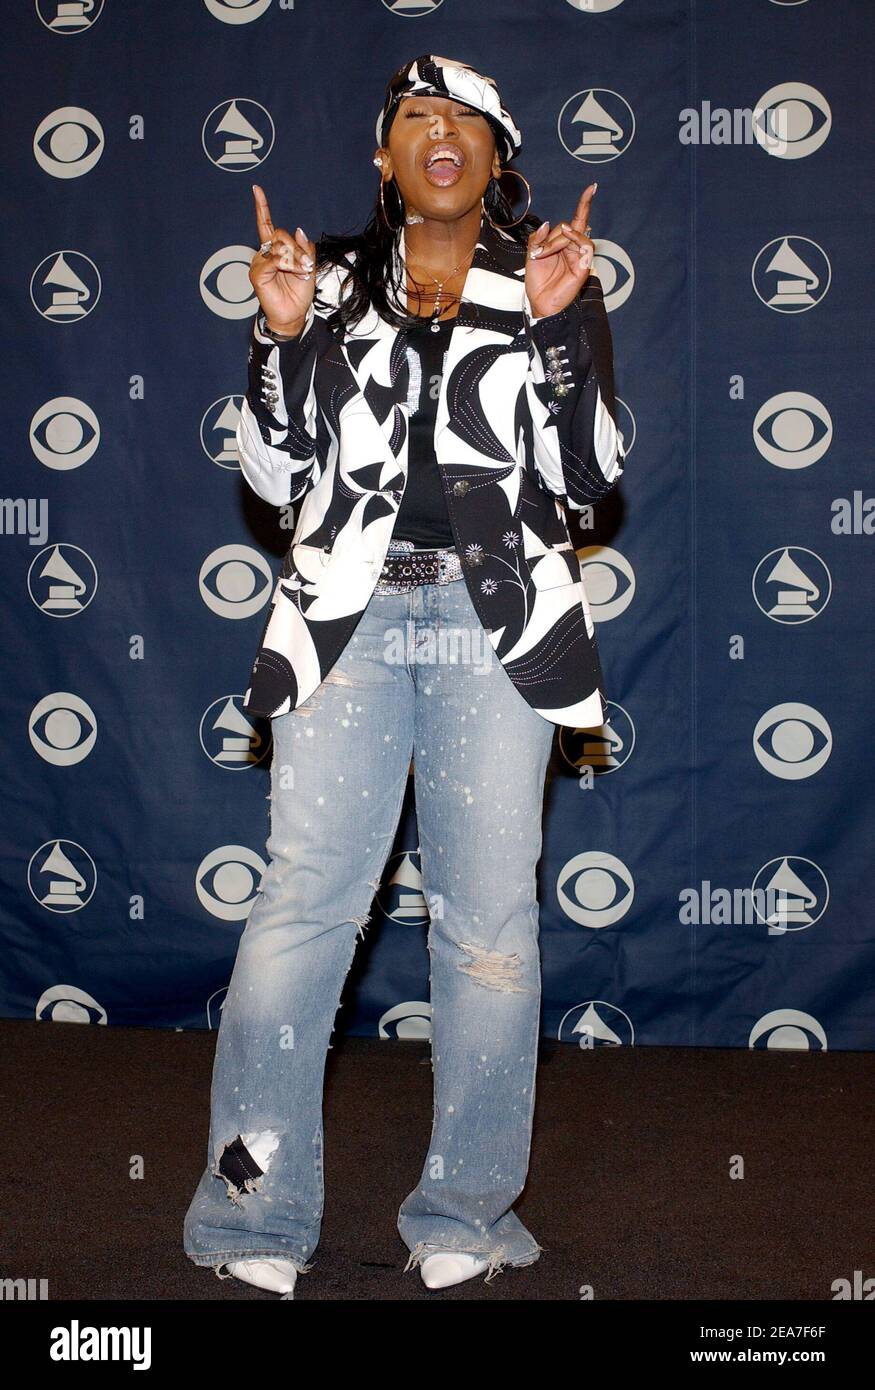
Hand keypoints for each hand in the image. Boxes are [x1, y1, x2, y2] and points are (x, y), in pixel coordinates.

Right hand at [249, 184, 315, 335]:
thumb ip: (305, 248)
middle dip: (297, 247)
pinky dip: (287, 264)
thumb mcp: (308, 266)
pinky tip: (293, 272)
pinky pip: (273, 260)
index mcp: (276, 250)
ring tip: (301, 272)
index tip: (256, 189)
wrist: (294, 314)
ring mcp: (260, 263)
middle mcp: (265, 253)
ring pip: (280, 246)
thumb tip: (299, 229)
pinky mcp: (257, 274)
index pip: (266, 225)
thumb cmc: (298, 293)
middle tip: (306, 265)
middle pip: (280, 234)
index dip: (261, 207)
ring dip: (295, 258)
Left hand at [525, 184, 597, 318]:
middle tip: (539, 253)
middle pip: (569, 226)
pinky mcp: (584, 266)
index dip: (584, 204)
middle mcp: (574, 247)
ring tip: (546, 253)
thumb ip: (538, 238)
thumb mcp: (532, 255)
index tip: (593, 187)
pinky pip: (585, 245)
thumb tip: (547, 224)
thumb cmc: (538, 282)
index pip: (576, 220)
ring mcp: (580, 256)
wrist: (540, 302)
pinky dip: (576, 238)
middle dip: (551, 237)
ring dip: (558, 240)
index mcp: (563, 243)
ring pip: (575, 234)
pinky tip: (565, 239)